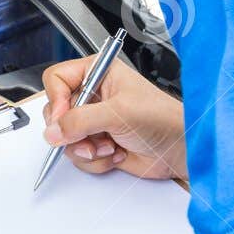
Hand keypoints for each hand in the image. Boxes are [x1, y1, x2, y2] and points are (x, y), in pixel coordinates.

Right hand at [43, 56, 186, 180]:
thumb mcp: (118, 113)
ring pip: (65, 138)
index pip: (56, 79)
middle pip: (56, 113)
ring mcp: (94, 122)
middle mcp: (93, 96)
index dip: (57, 100)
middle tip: (89, 137)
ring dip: (86, 148)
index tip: (64, 118)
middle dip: (72, 131)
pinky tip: (116, 153)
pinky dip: (96, 160)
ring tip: (109, 146)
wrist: (179, 149)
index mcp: (98, 73)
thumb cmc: (162, 119)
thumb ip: (81, 120)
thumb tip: (53, 131)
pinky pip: (79, 156)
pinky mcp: (98, 144)